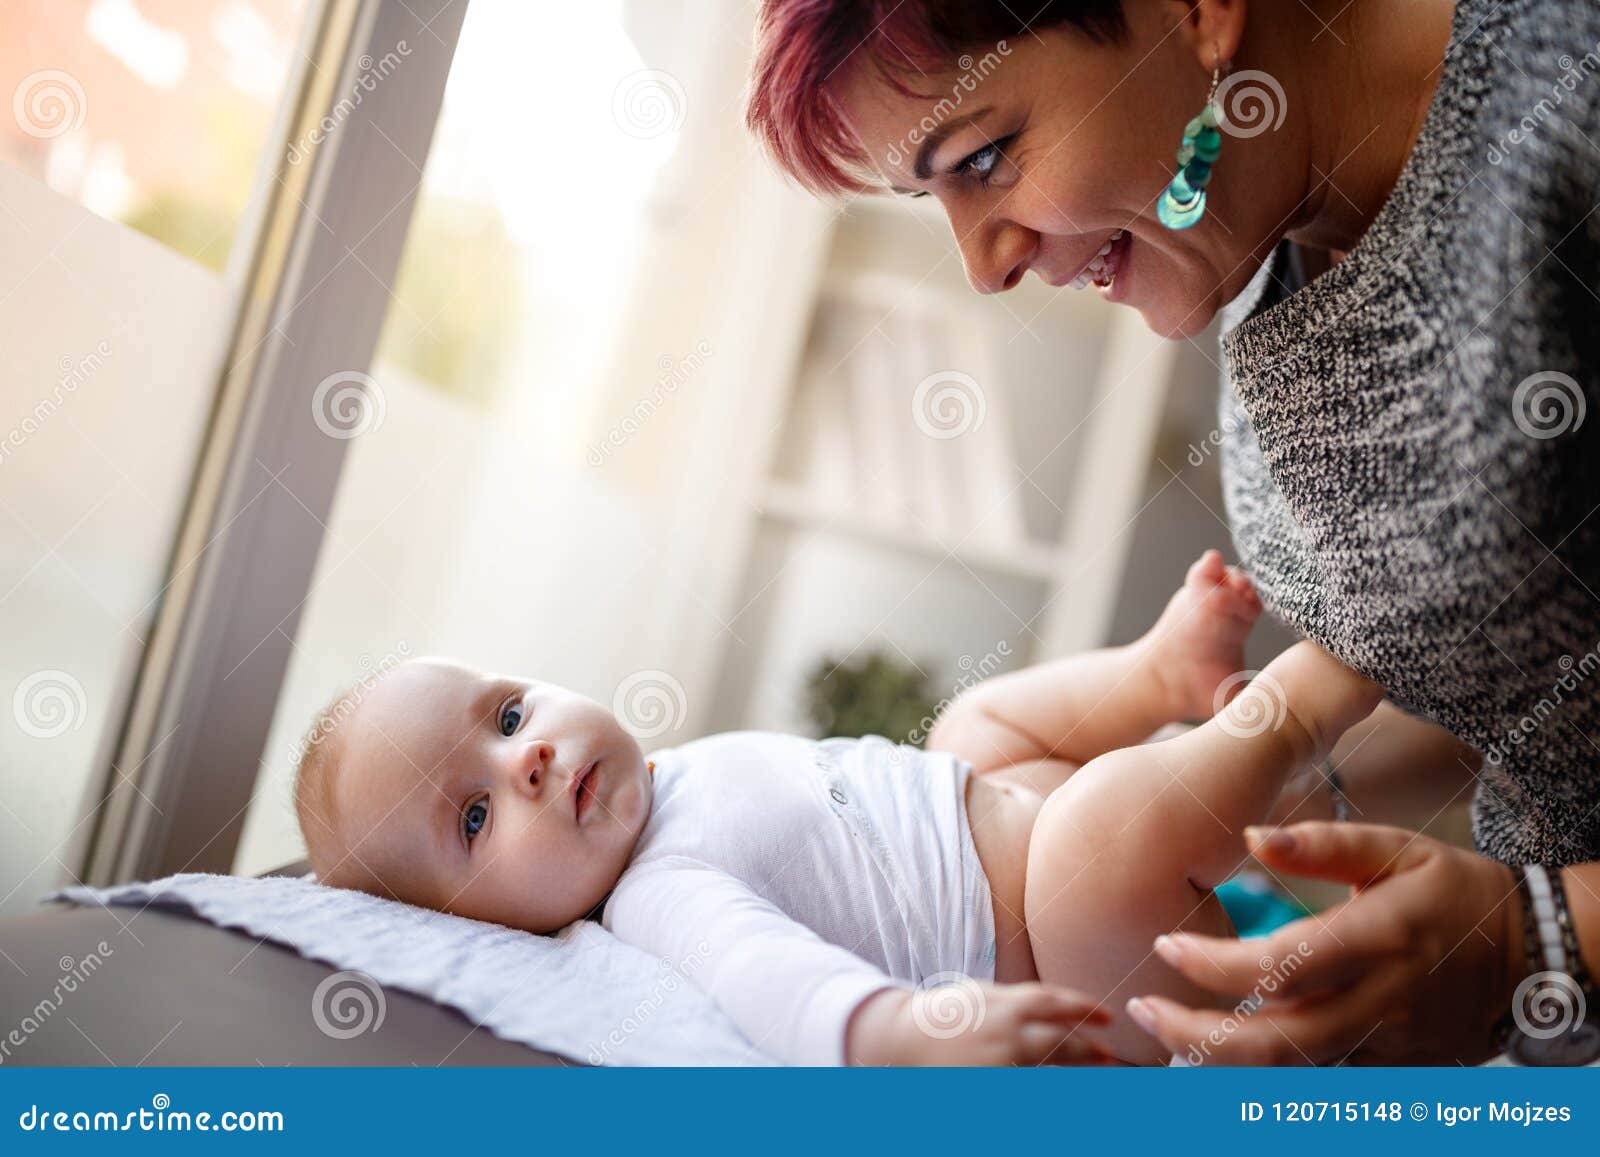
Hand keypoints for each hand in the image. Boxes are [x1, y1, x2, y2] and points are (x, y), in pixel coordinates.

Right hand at [847, 980, 1114, 1065]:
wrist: (899, 1040)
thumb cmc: (942, 1017)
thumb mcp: (980, 996)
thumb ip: (1014, 1000)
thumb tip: (1052, 1008)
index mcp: (1002, 1003)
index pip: (1053, 1001)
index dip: (1084, 1008)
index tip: (1106, 1015)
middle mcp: (1004, 1031)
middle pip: (1059, 1038)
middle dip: (1087, 1046)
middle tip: (1107, 1052)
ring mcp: (998, 1061)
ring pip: (1047, 1064)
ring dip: (1074, 1067)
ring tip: (1092, 1068)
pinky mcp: (990, 1083)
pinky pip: (1026, 1086)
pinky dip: (1045, 1086)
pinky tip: (1057, 1088)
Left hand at [1125, 821, 1522, 1064]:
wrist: (1528, 954)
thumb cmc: (1451, 889)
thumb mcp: (1397, 848)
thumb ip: (1323, 844)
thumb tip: (1250, 834)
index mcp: (1376, 940)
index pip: (1281, 968)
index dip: (1215, 966)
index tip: (1166, 946)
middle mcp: (1379, 1002)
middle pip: (1279, 1042)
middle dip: (1200, 1036)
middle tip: (1143, 1009)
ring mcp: (1386, 1044)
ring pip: (1294, 1073)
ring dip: (1220, 1064)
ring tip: (1164, 1033)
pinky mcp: (1391, 1068)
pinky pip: (1319, 1079)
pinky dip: (1264, 1075)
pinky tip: (1215, 1057)